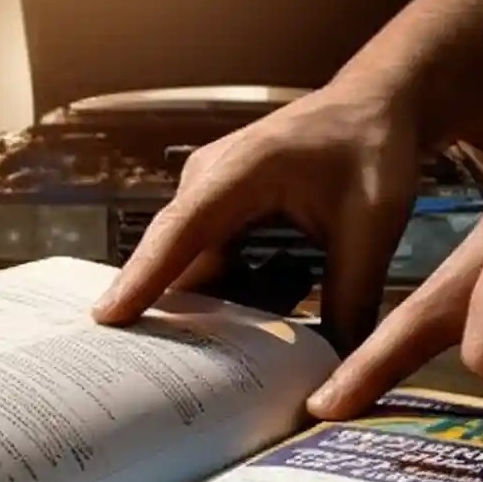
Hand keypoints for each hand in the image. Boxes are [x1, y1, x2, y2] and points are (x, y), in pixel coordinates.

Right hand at [92, 80, 426, 351]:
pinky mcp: (221, 209)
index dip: (144, 276)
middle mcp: (210, 180)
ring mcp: (210, 194)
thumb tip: (342, 370)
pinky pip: (210, 261)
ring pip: (192, 265)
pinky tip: (241, 335)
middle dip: (158, 311)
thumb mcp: (372, 228)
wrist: (375, 105)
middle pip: (173, 256)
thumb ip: (352, 299)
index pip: (182, 230)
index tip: (107, 317)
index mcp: (242, 171)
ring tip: (193, 371)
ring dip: (201, 310)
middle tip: (140, 377)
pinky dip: (225, 295)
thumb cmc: (373, 152)